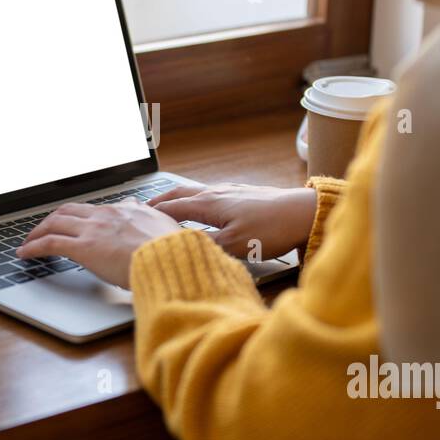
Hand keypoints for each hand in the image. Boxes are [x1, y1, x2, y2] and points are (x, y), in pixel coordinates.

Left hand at [17, 200, 181, 288]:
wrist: (169, 258)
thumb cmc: (171, 250)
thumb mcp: (163, 225)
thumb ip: (149, 216)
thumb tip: (143, 206)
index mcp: (124, 210)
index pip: (93, 209)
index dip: (77, 216)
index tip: (70, 222)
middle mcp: (105, 215)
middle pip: (68, 211)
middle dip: (51, 220)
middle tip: (42, 230)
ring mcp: (93, 229)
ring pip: (54, 222)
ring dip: (38, 232)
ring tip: (28, 242)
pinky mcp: (83, 247)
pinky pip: (50, 243)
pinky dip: (33, 246)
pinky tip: (25, 253)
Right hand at [148, 183, 316, 258]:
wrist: (303, 213)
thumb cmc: (271, 228)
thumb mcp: (234, 245)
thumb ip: (205, 246)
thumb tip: (183, 248)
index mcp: (208, 203)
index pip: (170, 208)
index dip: (151, 215)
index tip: (135, 219)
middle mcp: (215, 192)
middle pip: (179, 194)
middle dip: (159, 201)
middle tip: (143, 207)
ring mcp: (230, 191)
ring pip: (194, 192)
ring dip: (177, 199)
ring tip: (167, 205)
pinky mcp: (243, 195)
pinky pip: (210, 194)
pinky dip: (196, 200)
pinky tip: (203, 206)